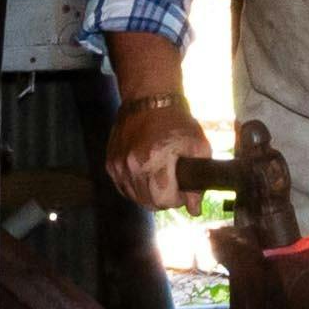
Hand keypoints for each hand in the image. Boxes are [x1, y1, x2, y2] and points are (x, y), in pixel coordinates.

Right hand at [107, 93, 213, 211]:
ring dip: (150, 194)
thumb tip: (195, 210)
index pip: (164, 200)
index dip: (177, 199)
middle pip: (149, 203)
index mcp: (154, 160)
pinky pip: (124, 188)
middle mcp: (132, 165)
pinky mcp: (110, 163)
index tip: (183, 189)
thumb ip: (198, 181)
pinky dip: (136, 187)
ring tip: (160, 177)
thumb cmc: (176, 120)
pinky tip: (147, 174)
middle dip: (165, 198)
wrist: (148, 98)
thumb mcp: (197, 145)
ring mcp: (118, 165)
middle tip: (173, 183)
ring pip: (135, 198)